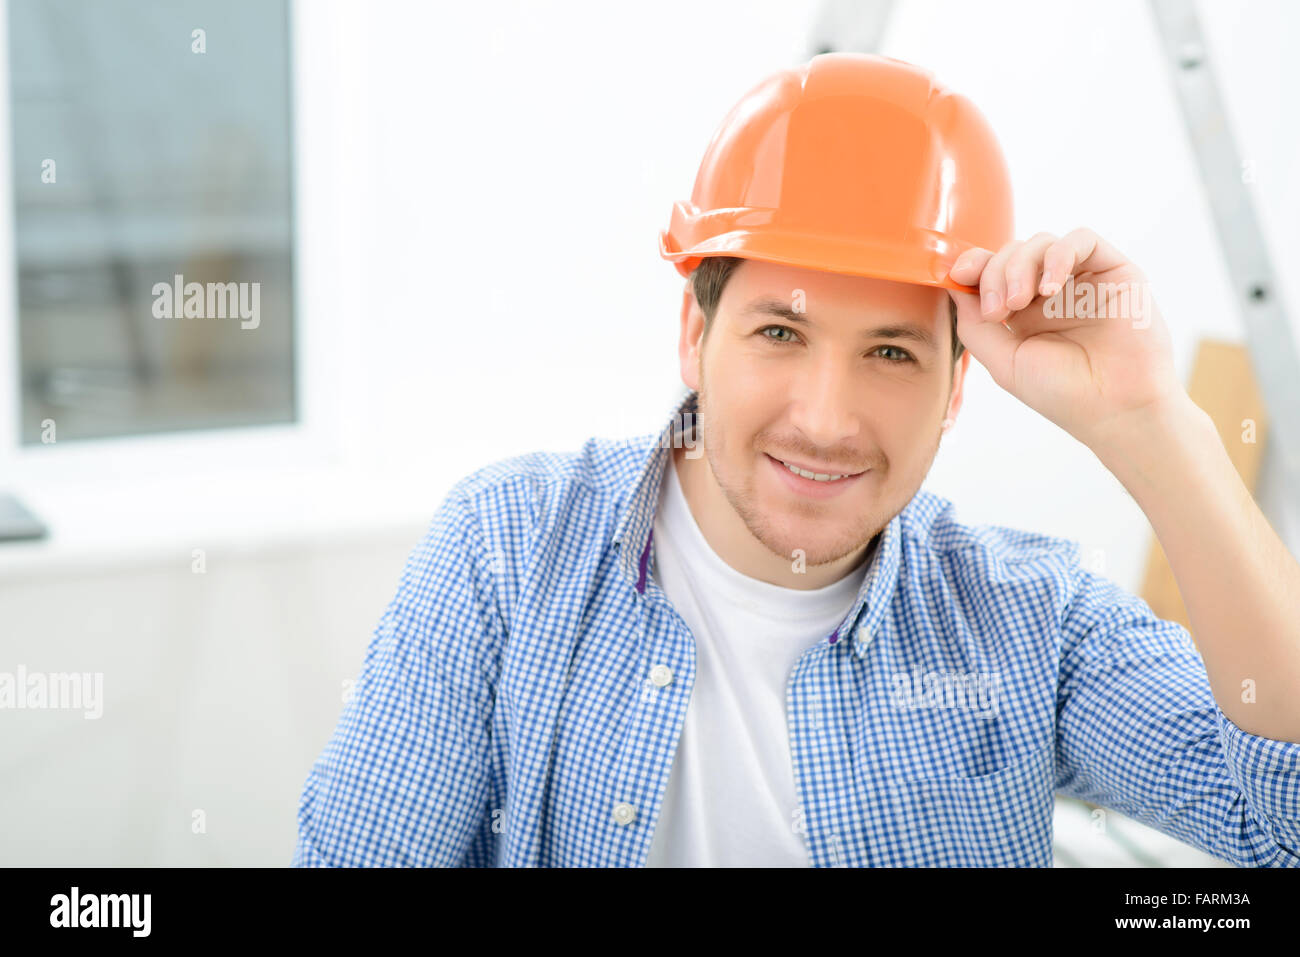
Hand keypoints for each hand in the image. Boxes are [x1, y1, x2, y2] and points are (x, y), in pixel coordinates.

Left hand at [948, 228, 1185, 451]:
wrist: (1117, 408)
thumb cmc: (1063, 393)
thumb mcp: (1004, 362)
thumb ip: (974, 326)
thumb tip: (953, 287)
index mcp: (1022, 312)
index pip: (991, 271)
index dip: (971, 265)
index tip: (958, 275)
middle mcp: (1051, 292)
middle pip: (1011, 253)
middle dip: (994, 274)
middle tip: (997, 310)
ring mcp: (1081, 279)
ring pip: (1041, 243)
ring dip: (1021, 265)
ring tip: (1019, 302)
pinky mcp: (1113, 269)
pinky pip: (1081, 239)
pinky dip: (1058, 255)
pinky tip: (1051, 288)